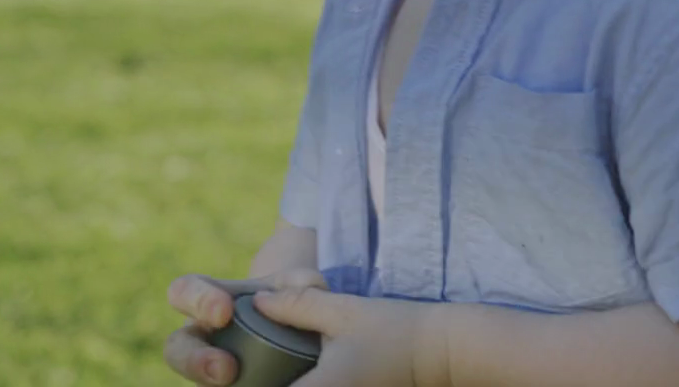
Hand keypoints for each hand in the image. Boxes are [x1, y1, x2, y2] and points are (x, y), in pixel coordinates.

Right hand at [165, 269, 328, 384]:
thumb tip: (277, 301)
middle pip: (176, 346)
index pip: (183, 291)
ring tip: (231, 381)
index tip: (224, 311)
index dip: (196, 301)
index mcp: (210, 298)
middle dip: (194, 358)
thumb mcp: (298, 285)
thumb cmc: (292, 298)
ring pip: (192, 376)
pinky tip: (258, 386)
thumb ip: (298, 284)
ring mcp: (209, 366)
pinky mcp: (225, 385)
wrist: (301, 328)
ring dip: (204, 379)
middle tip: (226, 367)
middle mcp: (202, 334)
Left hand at [253, 285, 450, 386]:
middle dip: (263, 381)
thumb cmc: (395, 330)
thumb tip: (257, 300)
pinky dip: (305, 385)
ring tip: (273, 369)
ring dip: (282, 382)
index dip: (245, 382)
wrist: (441, 352)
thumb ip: (296, 306)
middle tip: (249, 367)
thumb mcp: (343, 311)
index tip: (237, 368)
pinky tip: (301, 372)